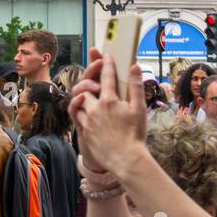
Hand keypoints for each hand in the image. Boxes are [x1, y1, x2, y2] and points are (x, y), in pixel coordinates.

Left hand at [70, 53, 147, 180]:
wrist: (126, 160)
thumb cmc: (135, 135)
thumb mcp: (139, 108)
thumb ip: (136, 86)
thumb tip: (135, 66)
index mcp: (109, 100)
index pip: (106, 76)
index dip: (106, 64)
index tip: (106, 56)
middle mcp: (95, 108)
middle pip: (85, 88)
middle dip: (89, 82)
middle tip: (96, 80)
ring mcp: (87, 121)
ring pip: (78, 103)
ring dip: (83, 98)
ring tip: (90, 97)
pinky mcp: (84, 132)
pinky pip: (76, 117)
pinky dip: (80, 111)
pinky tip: (86, 112)